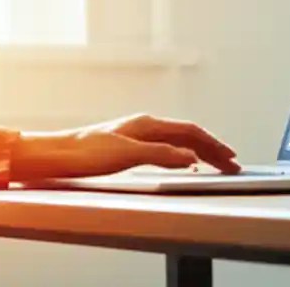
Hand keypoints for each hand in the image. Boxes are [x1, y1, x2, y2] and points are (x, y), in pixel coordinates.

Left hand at [10, 113, 240, 181]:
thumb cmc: (86, 152)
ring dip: (199, 152)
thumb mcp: (128, 155)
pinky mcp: (127, 145)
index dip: (213, 144)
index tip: (231, 157)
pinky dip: (182, 155)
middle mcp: (143, 125)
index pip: (190, 131)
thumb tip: (191, 157)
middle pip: (187, 135)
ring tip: (215, 164)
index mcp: (147, 123)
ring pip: (177, 141)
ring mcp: (136, 134)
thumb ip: (161, 155)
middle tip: (232, 163)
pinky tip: (183, 164)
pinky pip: (165, 148)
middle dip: (212, 148)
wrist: (57, 154)